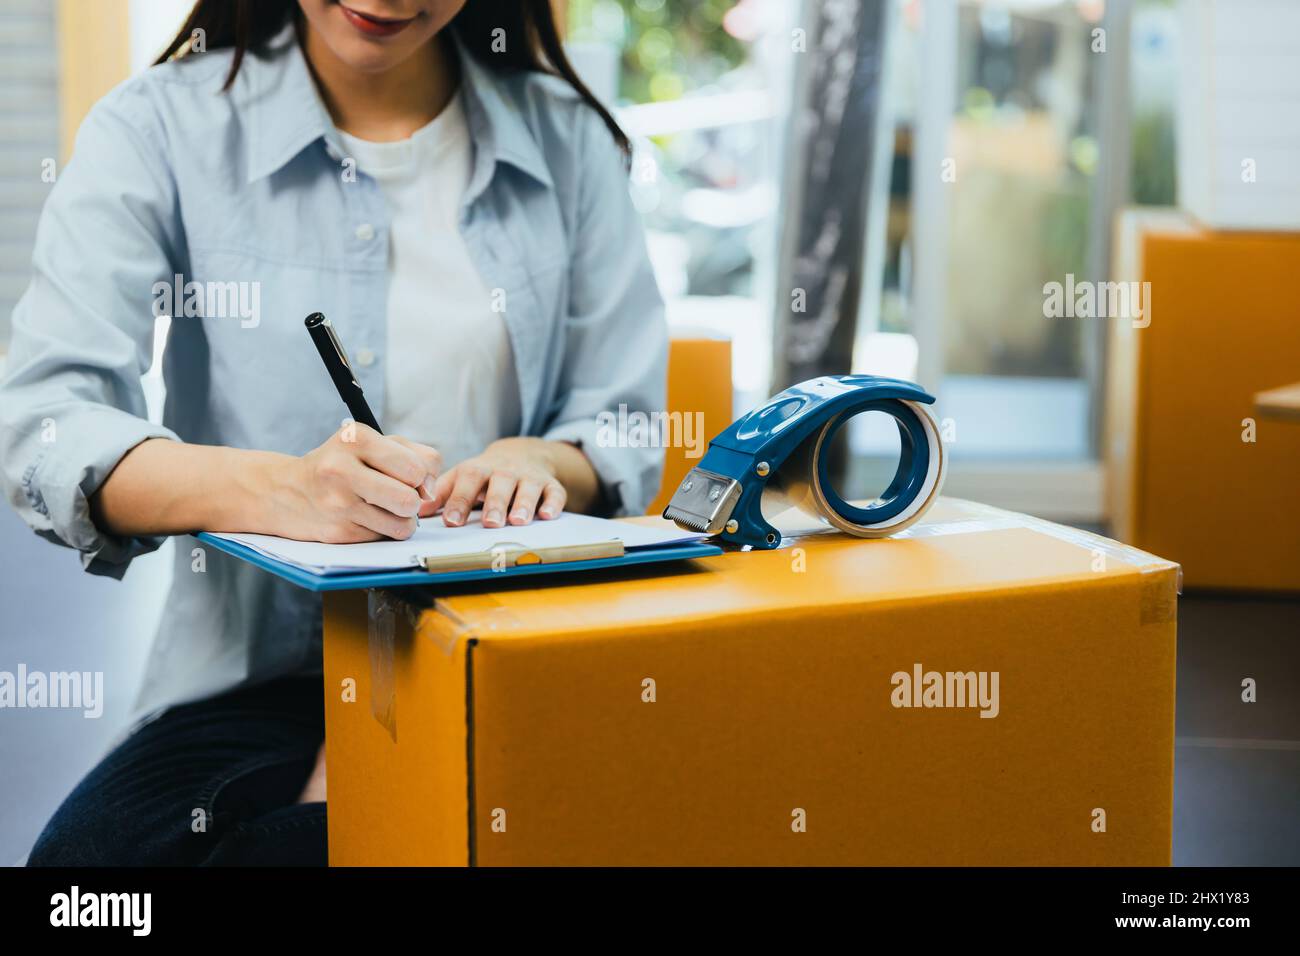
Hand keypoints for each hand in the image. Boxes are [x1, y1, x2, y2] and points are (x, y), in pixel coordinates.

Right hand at [270, 423, 441, 541]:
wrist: (288, 490)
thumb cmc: (343, 463)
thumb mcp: (374, 443)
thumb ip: (415, 455)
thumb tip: (431, 491)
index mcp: (357, 438)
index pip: (419, 466)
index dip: (424, 476)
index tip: (411, 477)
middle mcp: (342, 469)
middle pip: (410, 499)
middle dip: (414, 502)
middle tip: (401, 496)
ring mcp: (337, 503)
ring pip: (401, 525)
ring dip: (402, 520)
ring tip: (385, 508)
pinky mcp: (336, 532)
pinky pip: (383, 538)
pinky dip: (382, 531)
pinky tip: (365, 518)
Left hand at [432, 437, 567, 527]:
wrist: (522, 453)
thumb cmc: (485, 474)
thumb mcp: (461, 477)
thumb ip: (441, 493)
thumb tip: (416, 510)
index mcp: (479, 469)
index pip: (468, 480)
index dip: (460, 500)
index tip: (452, 521)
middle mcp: (505, 471)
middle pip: (500, 483)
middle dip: (496, 503)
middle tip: (491, 523)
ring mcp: (529, 477)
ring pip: (528, 488)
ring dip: (524, 503)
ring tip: (519, 521)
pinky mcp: (551, 484)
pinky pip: (555, 492)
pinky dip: (553, 503)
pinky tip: (548, 515)